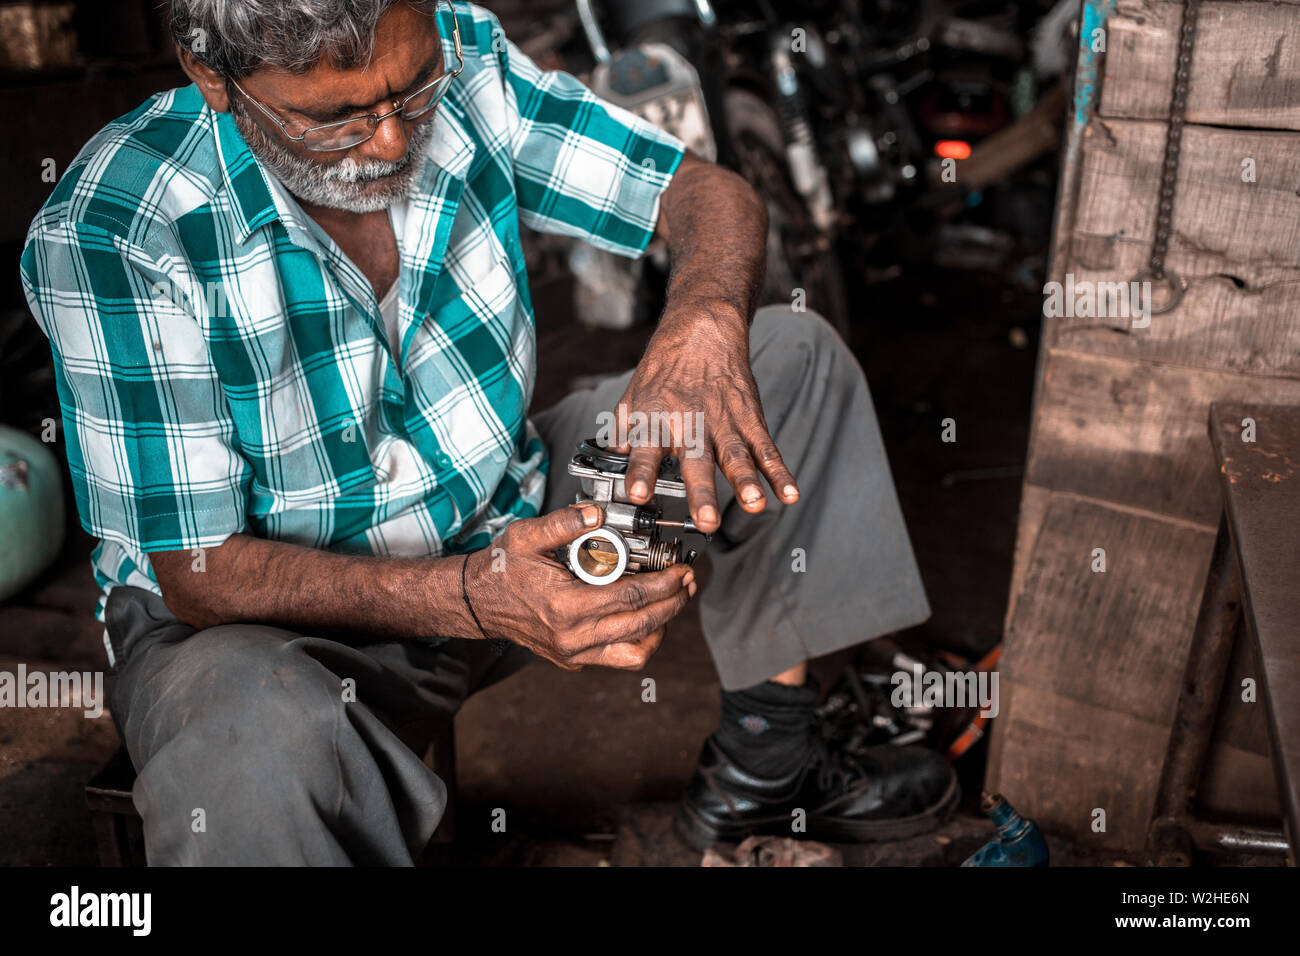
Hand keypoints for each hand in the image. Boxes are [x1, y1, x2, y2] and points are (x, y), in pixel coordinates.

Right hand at [465, 503, 695, 669]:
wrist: (477, 602)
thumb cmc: (501, 569)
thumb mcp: (527, 537)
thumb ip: (564, 523)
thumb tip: (598, 513)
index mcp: (564, 606)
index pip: (631, 597)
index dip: (664, 584)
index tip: (681, 571)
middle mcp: (572, 637)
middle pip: (642, 625)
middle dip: (674, 603)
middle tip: (688, 582)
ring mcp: (574, 653)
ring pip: (635, 652)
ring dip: (662, 626)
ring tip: (673, 601)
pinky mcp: (574, 660)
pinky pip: (619, 658)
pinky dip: (640, 641)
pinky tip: (646, 618)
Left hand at [611, 303, 799, 533]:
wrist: (701, 332)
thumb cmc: (663, 371)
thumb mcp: (630, 402)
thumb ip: (619, 439)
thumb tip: (604, 470)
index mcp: (657, 421)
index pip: (645, 450)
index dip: (640, 472)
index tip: (638, 494)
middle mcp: (691, 425)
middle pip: (697, 461)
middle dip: (701, 492)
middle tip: (706, 519)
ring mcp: (724, 423)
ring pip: (736, 456)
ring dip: (746, 482)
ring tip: (754, 504)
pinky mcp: (749, 420)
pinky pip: (766, 449)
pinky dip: (779, 472)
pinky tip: (788, 492)